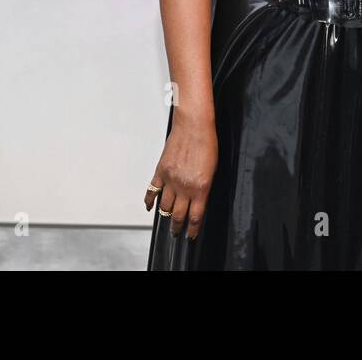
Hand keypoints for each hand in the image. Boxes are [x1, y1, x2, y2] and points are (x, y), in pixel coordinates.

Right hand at [144, 114, 217, 238]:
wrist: (194, 126)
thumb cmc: (207, 144)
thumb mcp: (212, 170)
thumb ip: (203, 187)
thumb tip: (198, 200)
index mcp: (201, 187)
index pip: (195, 216)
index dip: (192, 229)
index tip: (191, 236)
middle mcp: (184, 187)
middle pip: (178, 215)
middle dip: (177, 227)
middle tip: (177, 234)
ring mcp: (170, 180)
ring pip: (164, 206)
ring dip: (165, 217)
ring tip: (166, 223)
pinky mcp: (160, 171)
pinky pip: (152, 191)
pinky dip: (149, 201)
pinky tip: (150, 207)